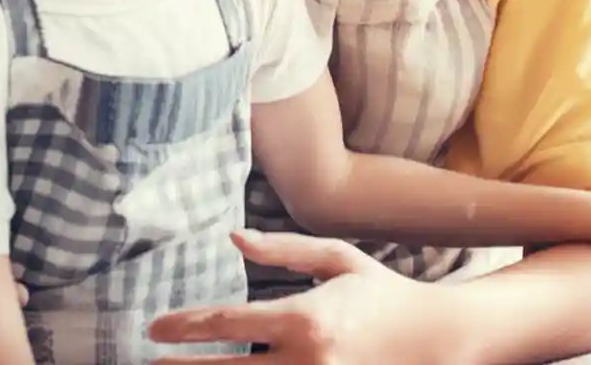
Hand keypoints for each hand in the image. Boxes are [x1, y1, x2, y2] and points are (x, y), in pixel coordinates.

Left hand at [149, 231, 459, 364]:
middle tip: (151, 362)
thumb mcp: (339, 258)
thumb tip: (234, 239)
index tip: (155, 329)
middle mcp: (308, 360)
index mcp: (306, 317)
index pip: (229, 323)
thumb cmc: (384, 294)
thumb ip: (284, 250)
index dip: (186, 328)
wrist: (439, 339)